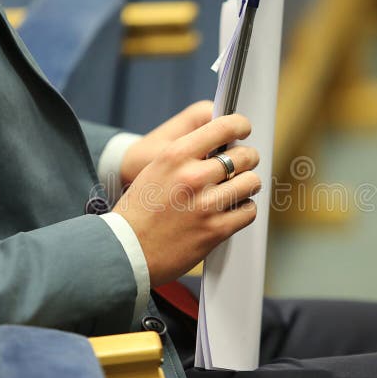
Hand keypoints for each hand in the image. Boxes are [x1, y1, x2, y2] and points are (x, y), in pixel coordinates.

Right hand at [114, 114, 260, 286]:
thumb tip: (222, 144)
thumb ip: (186, 156)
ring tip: (237, 190)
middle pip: (244, 156)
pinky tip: (232, 210)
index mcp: (175, 156)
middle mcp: (191, 177)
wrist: (125, 251)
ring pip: (251, 182)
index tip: (243, 130)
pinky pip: (248, 211)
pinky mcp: (215, 230)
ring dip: (247, 185)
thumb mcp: (156, 170)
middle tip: (244, 165)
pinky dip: (244, 210)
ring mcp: (205, 205)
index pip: (223, 127)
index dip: (240, 126)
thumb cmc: (140, 210)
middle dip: (248, 159)